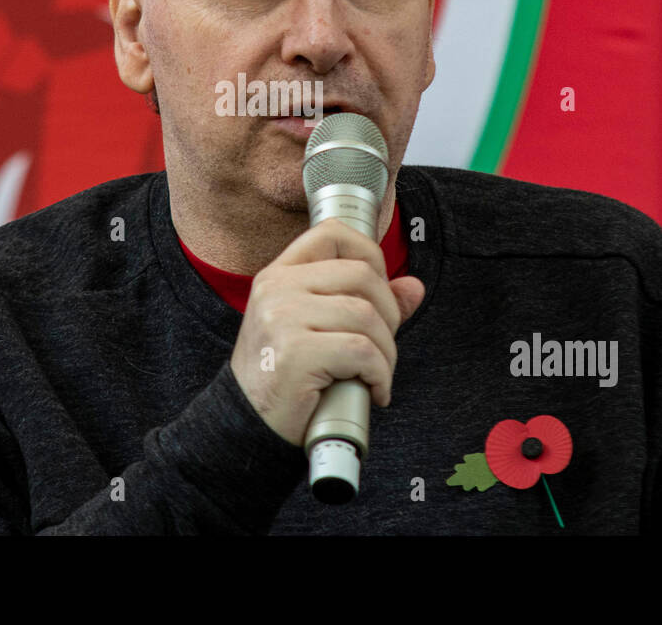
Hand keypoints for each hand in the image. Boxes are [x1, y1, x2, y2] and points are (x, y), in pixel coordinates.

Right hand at [229, 218, 424, 446]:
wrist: (247, 426)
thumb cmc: (284, 377)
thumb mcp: (318, 329)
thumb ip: (365, 303)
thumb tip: (414, 287)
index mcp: (279, 275)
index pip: (332, 234)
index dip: (369, 254)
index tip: (378, 293)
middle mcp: (277, 288)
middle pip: (362, 275)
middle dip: (388, 313)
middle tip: (381, 347)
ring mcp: (283, 317)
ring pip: (367, 315)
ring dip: (386, 353)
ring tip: (375, 375)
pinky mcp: (296, 353)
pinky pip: (363, 352)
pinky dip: (380, 375)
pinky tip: (373, 391)